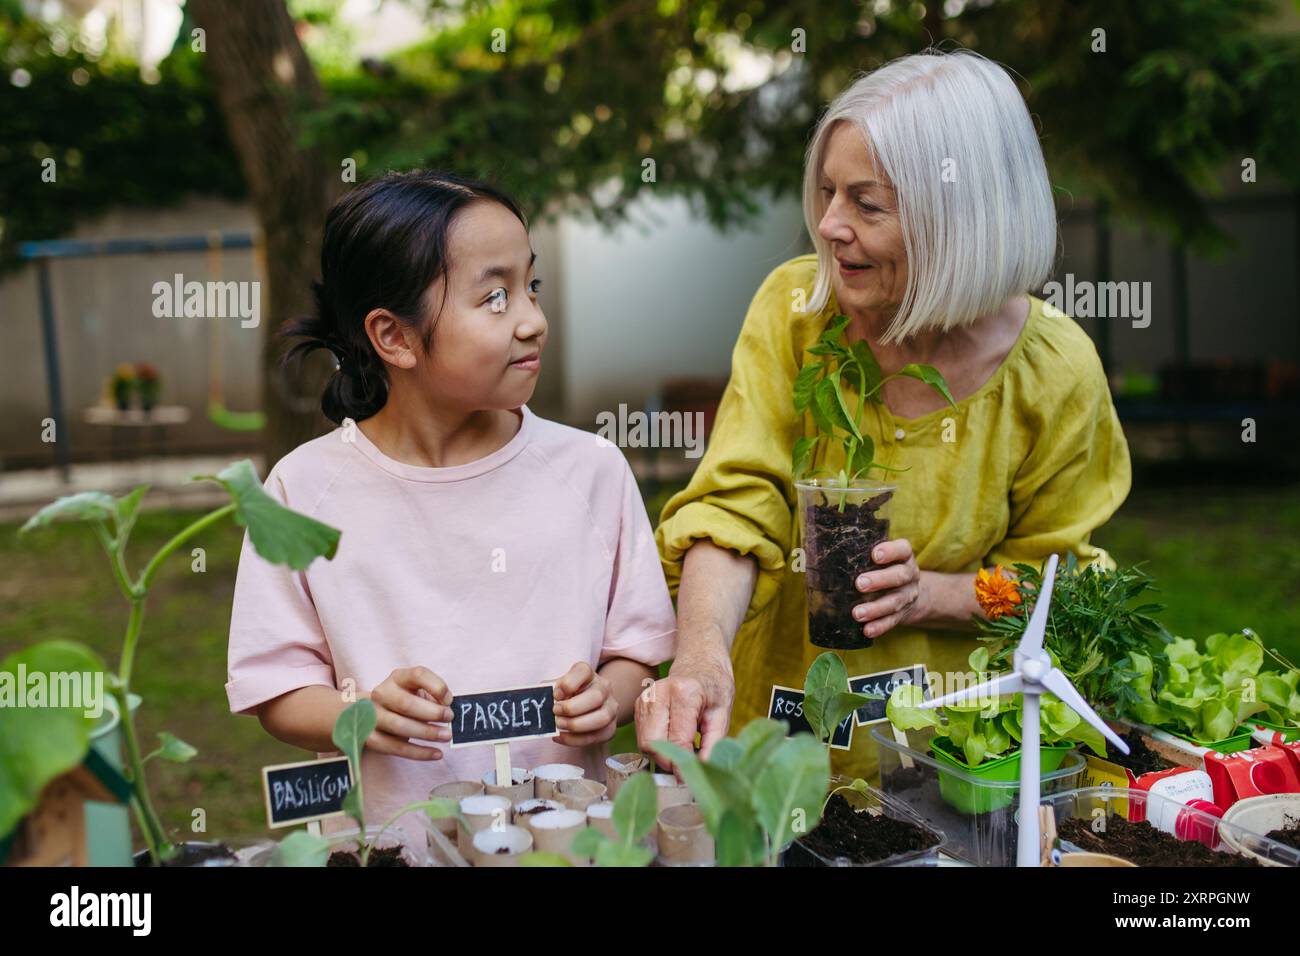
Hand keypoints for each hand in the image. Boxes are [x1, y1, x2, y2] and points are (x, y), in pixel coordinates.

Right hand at [365, 666, 453, 759]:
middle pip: (406, 703)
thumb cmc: (406, 700)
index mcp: (398, 678)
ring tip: (446, 736)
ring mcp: (372, 715)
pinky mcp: (370, 736)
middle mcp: (382, 693)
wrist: (373, 713)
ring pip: (399, 726)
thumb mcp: (419, 690)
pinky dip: (418, 753)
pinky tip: (436, 753)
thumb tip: (447, 707)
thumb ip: (434, 695)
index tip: (449, 700)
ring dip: (426, 733)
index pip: (418, 675)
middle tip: (449, 718)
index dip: (437, 686)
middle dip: (432, 712)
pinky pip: (394, 747)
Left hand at [552, 662, 617, 746]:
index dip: (568, 683)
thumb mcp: (558, 687)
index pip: (583, 671)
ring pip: (601, 718)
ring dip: (576, 725)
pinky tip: (560, 736)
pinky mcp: (610, 728)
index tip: (555, 694)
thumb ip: (549, 691)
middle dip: (572, 708)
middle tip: (555, 712)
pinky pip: (596, 737)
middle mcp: (604, 688)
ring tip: (558, 725)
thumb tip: (540, 701)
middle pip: (596, 696)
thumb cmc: (568, 695)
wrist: (589, 705)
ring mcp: (610, 708)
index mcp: (589, 674)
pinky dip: (575, 739)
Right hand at [636, 640, 734, 768]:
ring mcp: (645, 698)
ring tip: (683, 748)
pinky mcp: (639, 704)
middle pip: (653, 744)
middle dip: (669, 762)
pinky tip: (673, 738)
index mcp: (684, 694)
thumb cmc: (714, 686)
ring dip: (662, 755)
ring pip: (644, 743)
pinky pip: (642, 736)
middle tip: (688, 763)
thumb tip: (705, 770)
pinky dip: (657, 745)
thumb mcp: (722, 713)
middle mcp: (659, 694)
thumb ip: (714, 743)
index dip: (684, 764)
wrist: (700, 660)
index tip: (693, 776)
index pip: (676, 741)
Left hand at [852, 538, 926, 639]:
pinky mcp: (903, 614)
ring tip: (857, 613)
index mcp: (903, 556)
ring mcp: (907, 595)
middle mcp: (909, 574)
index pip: (902, 549)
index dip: (891, 551)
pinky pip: (892, 621)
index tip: (875, 555)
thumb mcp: (878, 558)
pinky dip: (879, 626)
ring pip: (894, 601)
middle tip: (860, 584)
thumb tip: (813, 552)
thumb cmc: (883, 568)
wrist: (914, 593)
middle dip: (880, 580)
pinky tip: (866, 630)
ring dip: (875, 608)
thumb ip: (857, 554)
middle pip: (899, 576)